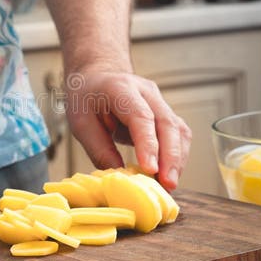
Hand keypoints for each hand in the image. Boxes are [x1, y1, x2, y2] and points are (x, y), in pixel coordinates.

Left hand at [63, 65, 191, 190]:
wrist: (98, 75)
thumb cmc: (86, 98)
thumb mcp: (81, 123)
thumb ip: (99, 149)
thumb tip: (121, 176)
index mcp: (120, 88)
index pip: (141, 116)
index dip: (148, 144)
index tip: (150, 169)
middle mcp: (146, 92)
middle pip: (167, 123)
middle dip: (171, 157)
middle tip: (167, 184)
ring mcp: (159, 101)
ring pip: (178, 130)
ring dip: (177, 159)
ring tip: (168, 184)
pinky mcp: (165, 113)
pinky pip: (178, 134)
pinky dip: (177, 156)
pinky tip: (169, 173)